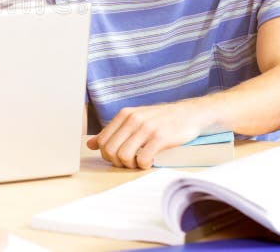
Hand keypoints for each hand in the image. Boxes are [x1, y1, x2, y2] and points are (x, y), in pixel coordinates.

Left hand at [87, 101, 203, 168]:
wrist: (189, 113)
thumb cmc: (160, 119)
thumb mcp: (134, 120)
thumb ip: (113, 131)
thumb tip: (90, 144)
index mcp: (124, 114)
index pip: (102, 141)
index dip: (107, 154)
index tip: (119, 157)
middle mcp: (133, 119)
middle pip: (110, 150)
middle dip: (117, 161)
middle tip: (129, 162)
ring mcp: (146, 128)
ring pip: (123, 156)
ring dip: (130, 165)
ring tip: (139, 162)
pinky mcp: (160, 137)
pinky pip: (142, 159)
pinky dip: (143, 166)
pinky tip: (149, 162)